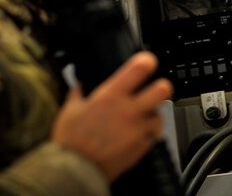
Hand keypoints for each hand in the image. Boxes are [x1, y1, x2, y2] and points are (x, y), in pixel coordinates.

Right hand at [50, 51, 173, 181]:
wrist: (76, 170)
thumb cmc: (71, 141)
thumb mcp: (70, 110)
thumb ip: (77, 93)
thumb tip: (79, 84)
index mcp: (111, 96)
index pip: (139, 69)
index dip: (147, 61)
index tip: (147, 61)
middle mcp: (128, 110)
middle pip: (162, 90)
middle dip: (161, 86)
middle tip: (154, 89)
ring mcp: (137, 129)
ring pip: (160, 114)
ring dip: (153, 114)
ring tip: (143, 116)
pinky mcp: (141, 147)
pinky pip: (154, 136)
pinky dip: (149, 133)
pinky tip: (138, 133)